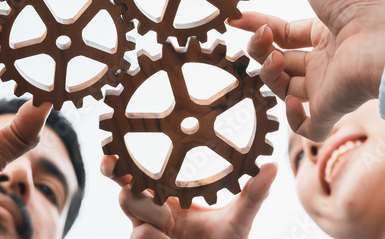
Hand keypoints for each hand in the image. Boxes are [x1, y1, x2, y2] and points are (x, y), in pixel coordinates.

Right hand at [102, 155, 275, 238]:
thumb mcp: (239, 220)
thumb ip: (253, 195)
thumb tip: (273, 166)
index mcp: (166, 198)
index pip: (135, 176)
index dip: (117, 164)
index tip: (111, 154)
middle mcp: (151, 215)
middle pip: (125, 192)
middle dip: (127, 186)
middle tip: (141, 189)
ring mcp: (145, 233)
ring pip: (132, 216)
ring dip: (152, 217)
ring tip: (172, 226)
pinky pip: (140, 237)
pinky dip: (156, 237)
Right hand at [228, 0, 384, 140]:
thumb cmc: (357, 8)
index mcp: (325, 32)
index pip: (283, 33)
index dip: (258, 25)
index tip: (234, 18)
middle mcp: (325, 61)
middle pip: (279, 61)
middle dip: (259, 48)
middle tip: (256, 34)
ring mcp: (327, 88)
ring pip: (283, 90)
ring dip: (268, 73)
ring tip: (272, 56)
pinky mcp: (330, 112)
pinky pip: (305, 127)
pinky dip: (291, 116)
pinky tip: (289, 98)